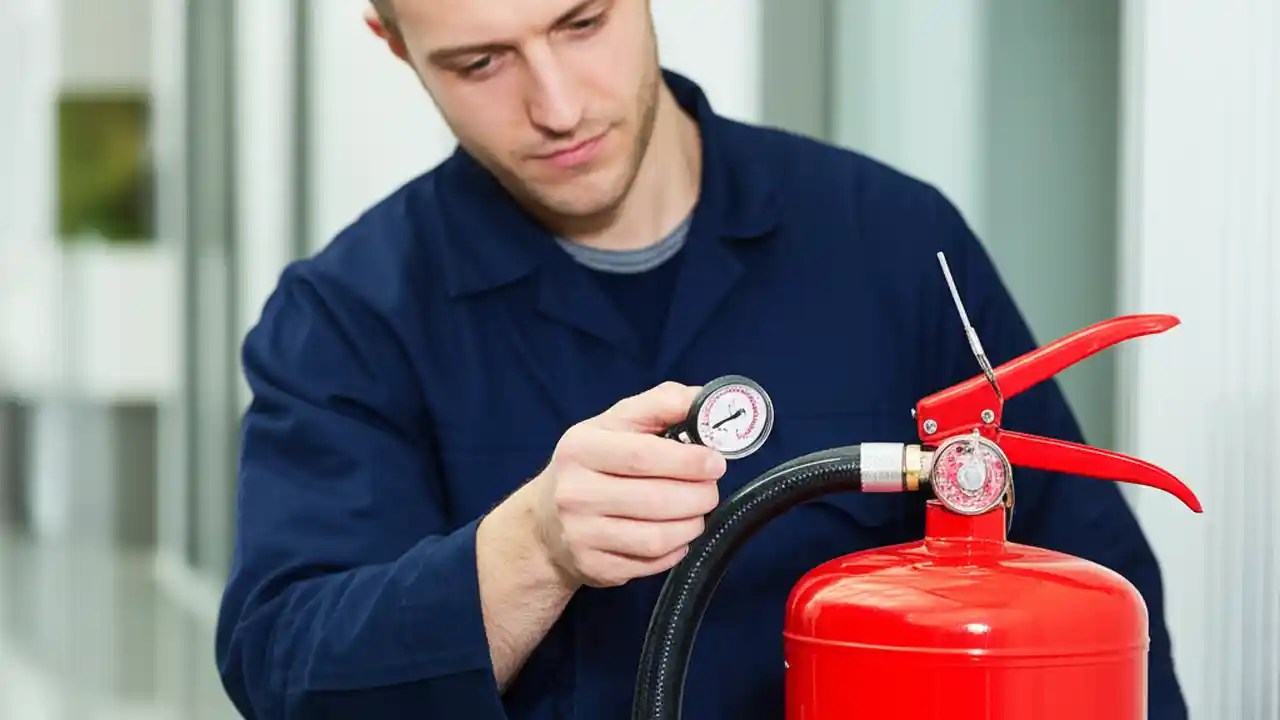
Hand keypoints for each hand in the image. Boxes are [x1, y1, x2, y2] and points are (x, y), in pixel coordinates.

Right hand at [529, 382, 727, 588]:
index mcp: (581, 448)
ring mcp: (582, 534)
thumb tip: (704, 400)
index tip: (716, 462)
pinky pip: (652, 563)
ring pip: (658, 537)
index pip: (643, 455)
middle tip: (711, 489)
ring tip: (697, 512)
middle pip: (656, 499)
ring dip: (692, 524)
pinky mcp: (594, 566)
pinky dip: (677, 549)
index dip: (688, 461)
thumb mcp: (616, 423)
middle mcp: (575, 492)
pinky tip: (677, 535)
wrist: (546, 522)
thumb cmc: (592, 464)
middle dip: (699, 495)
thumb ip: (661, 404)